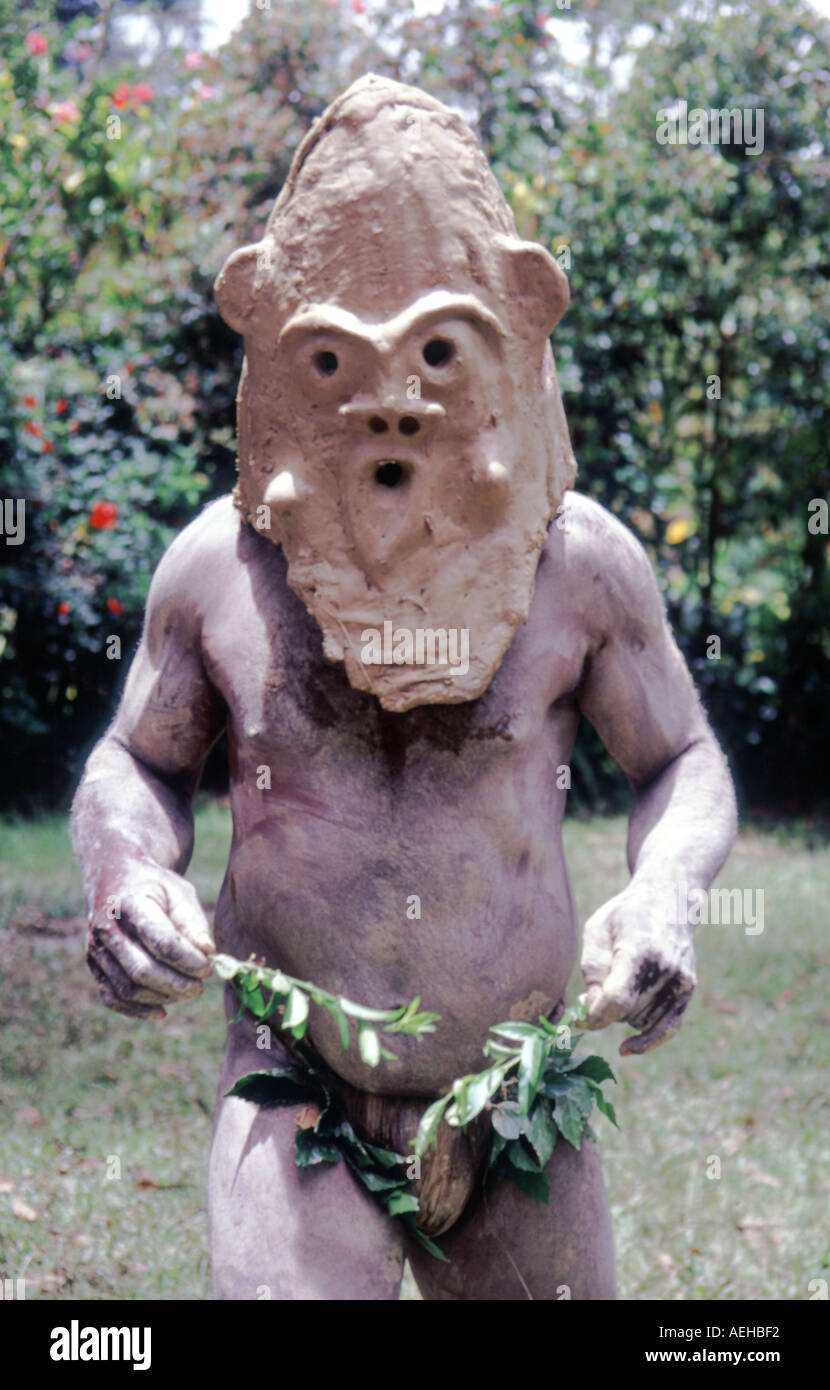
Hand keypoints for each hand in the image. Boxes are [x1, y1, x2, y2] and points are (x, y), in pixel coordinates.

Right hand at [87, 863, 214, 1019]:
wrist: (116, 879)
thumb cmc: (156, 887)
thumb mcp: (180, 892)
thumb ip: (193, 921)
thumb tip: (208, 952)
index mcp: (130, 903)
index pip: (160, 941)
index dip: (188, 960)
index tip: (209, 966)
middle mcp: (106, 928)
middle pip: (141, 970)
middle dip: (176, 984)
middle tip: (201, 985)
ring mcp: (96, 949)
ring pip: (127, 989)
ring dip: (162, 996)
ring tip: (188, 990)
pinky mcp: (95, 966)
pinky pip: (112, 997)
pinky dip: (137, 1010)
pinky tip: (162, 1010)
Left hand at [579, 884, 695, 1054]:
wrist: (669, 900)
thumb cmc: (625, 915)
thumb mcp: (597, 928)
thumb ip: (592, 969)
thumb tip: (592, 1009)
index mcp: (639, 950)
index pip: (616, 1000)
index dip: (593, 1016)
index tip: (577, 1017)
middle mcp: (665, 968)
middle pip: (626, 1013)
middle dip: (604, 1011)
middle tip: (592, 993)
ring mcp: (681, 981)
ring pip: (640, 1022)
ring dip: (622, 1016)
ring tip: (614, 988)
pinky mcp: (688, 989)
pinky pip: (667, 1029)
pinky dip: (646, 1042)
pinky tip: (626, 1049)